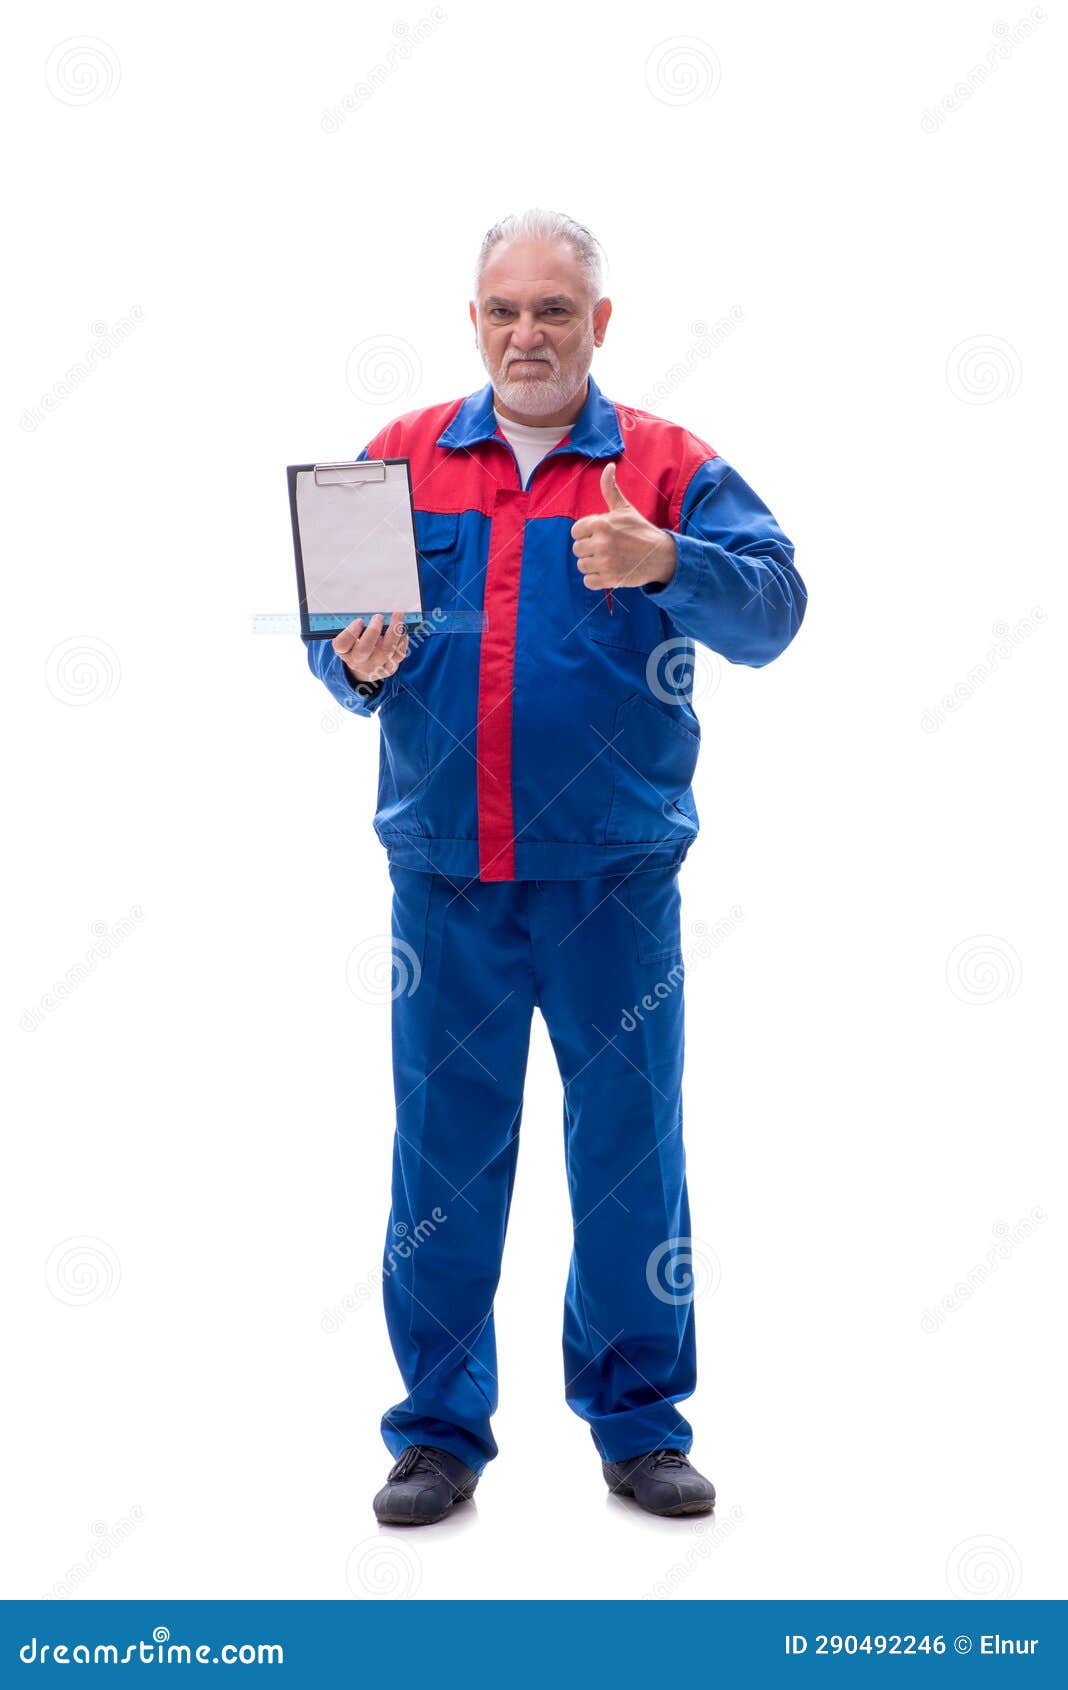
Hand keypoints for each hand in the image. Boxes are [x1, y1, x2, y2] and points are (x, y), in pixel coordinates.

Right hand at [332, 610, 409, 685]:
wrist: (364, 667)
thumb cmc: (356, 644)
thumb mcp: (349, 636)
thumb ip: (353, 624)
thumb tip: (367, 607)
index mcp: (344, 651)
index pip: (342, 644)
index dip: (351, 632)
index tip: (360, 620)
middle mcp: (357, 661)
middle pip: (364, 649)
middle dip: (373, 630)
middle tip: (379, 616)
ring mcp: (374, 666)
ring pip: (386, 651)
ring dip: (394, 631)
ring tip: (398, 614)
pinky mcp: (389, 668)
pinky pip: (398, 654)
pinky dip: (402, 639)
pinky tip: (402, 629)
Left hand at [570, 462, 676, 592]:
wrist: (660, 556)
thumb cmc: (640, 531)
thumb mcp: (625, 509)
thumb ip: (611, 489)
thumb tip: (608, 466)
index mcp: (603, 523)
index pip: (575, 531)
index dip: (586, 533)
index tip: (601, 535)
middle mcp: (602, 542)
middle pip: (577, 549)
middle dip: (589, 549)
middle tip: (607, 548)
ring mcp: (606, 562)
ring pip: (581, 565)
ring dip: (592, 564)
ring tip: (608, 559)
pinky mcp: (610, 579)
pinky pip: (588, 581)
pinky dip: (595, 579)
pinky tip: (608, 571)